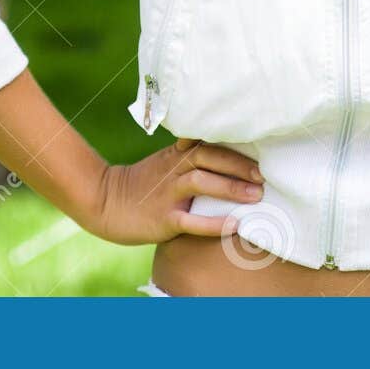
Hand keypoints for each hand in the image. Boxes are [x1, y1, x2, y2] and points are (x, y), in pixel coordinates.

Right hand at [87, 137, 263, 245]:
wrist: (105, 202)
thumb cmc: (143, 185)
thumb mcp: (165, 163)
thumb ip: (191, 158)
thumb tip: (231, 160)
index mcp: (176, 155)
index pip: (209, 144)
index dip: (235, 148)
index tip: (260, 154)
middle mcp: (173, 169)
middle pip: (209, 158)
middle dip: (239, 166)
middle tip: (263, 177)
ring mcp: (167, 194)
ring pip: (201, 182)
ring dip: (231, 188)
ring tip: (256, 197)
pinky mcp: (162, 218)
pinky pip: (190, 220)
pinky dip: (214, 223)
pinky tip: (235, 224)